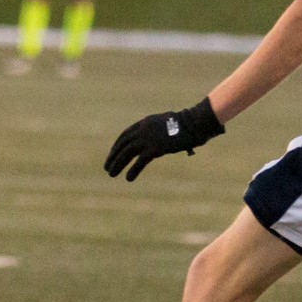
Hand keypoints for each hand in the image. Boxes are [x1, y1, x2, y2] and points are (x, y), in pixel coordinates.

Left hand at [104, 98, 224, 181]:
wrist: (195, 123)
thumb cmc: (187, 124)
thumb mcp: (168, 123)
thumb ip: (159, 131)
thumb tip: (159, 140)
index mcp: (144, 123)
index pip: (125, 135)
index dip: (117, 146)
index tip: (112, 155)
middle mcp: (143, 130)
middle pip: (123, 144)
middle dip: (113, 156)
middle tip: (106, 167)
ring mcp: (148, 139)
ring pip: (127, 153)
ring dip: (117, 164)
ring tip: (111, 174)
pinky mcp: (155, 148)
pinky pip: (140, 161)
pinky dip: (133, 170)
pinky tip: (128, 178)